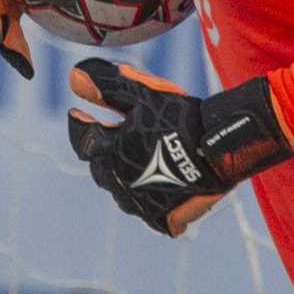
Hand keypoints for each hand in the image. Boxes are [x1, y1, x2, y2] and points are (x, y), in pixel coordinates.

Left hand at [65, 58, 293, 235]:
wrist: (220, 149)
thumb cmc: (181, 118)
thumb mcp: (143, 94)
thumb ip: (107, 86)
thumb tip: (73, 76)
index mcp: (109, 151)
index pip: (83, 140)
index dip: (80, 125)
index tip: (79, 114)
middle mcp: (118, 180)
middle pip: (100, 169)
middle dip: (103, 154)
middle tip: (113, 141)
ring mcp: (138, 203)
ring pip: (121, 192)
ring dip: (124, 178)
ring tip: (138, 165)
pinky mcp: (160, 218)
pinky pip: (147, 211)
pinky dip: (149, 199)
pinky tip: (160, 188)